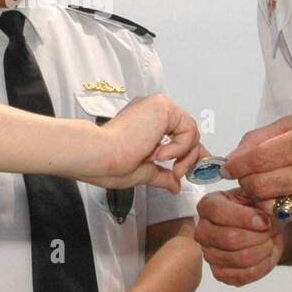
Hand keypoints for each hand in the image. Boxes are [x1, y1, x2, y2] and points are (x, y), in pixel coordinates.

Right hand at [84, 94, 203, 193]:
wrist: (99, 155)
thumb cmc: (109, 162)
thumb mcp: (143, 172)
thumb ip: (162, 175)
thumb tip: (174, 185)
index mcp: (144, 123)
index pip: (176, 134)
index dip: (188, 153)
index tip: (191, 170)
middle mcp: (151, 112)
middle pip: (187, 132)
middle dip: (188, 157)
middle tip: (177, 173)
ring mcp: (157, 107)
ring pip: (190, 131)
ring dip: (184, 155)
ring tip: (165, 164)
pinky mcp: (162, 107)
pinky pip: (188, 129)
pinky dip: (180, 147)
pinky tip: (159, 154)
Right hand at [194, 188, 288, 285]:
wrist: (266, 229)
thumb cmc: (259, 211)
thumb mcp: (261, 198)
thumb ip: (262, 203)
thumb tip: (266, 216)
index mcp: (208, 206)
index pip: (217, 212)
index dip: (245, 218)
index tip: (265, 221)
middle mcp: (203, 230)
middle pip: (230, 238)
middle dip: (258, 236)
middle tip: (269, 231)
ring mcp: (209, 253)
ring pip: (240, 258)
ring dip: (262, 251)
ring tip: (268, 242)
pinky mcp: (219, 272)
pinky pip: (242, 276)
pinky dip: (260, 267)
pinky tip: (263, 255)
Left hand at [222, 104, 291, 218]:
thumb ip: (263, 138)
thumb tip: (235, 156)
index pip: (258, 160)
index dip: (236, 165)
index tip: (227, 167)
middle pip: (261, 186)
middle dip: (244, 181)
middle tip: (243, 174)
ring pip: (271, 204)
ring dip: (258, 196)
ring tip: (260, 183)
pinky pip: (289, 211)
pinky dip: (277, 203)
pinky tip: (280, 191)